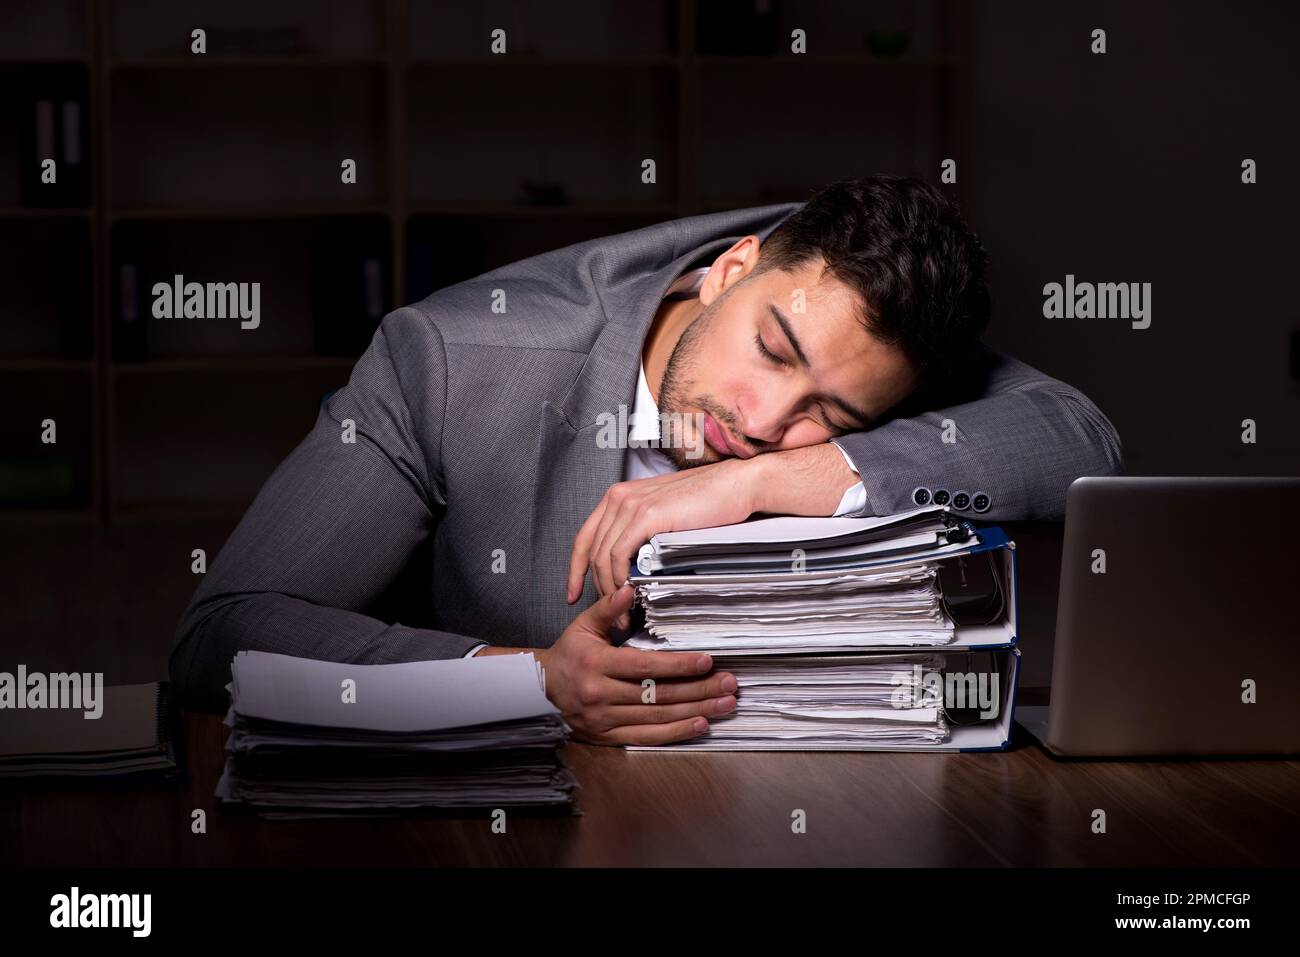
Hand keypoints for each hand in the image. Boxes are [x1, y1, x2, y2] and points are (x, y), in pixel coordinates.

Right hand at [537, 584, 737, 745]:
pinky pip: (647, 736)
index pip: (644, 667)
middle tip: (730, 684)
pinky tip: (701, 725)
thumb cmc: (568, 654)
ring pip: (658, 717)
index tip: (707, 661)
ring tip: (726, 704)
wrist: (540, 691)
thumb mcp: (582, 626)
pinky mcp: (608, 737)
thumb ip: (607, 608)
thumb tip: (630, 589)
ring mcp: (605, 719)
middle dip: (699, 690)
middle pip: (658, 694)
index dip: (678, 666)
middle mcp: (601, 694)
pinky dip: (676, 732)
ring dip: (696, 711)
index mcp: (597, 663)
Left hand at [566, 457, 760, 624]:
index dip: (575, 569)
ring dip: (609, 590)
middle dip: (596, 588)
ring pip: (603, 557)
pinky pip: (619, 555)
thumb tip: (632, 569)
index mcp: (619, 496)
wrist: (735, 486)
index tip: (573, 594)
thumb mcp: (664, 517)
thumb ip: (642, 535)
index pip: (585, 537)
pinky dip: (619, 579)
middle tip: (612, 616)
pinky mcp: (646, 514)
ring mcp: (630, 504)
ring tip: (624, 614)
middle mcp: (619, 497)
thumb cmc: (708, 503)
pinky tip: (629, 595)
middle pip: (591, 551)